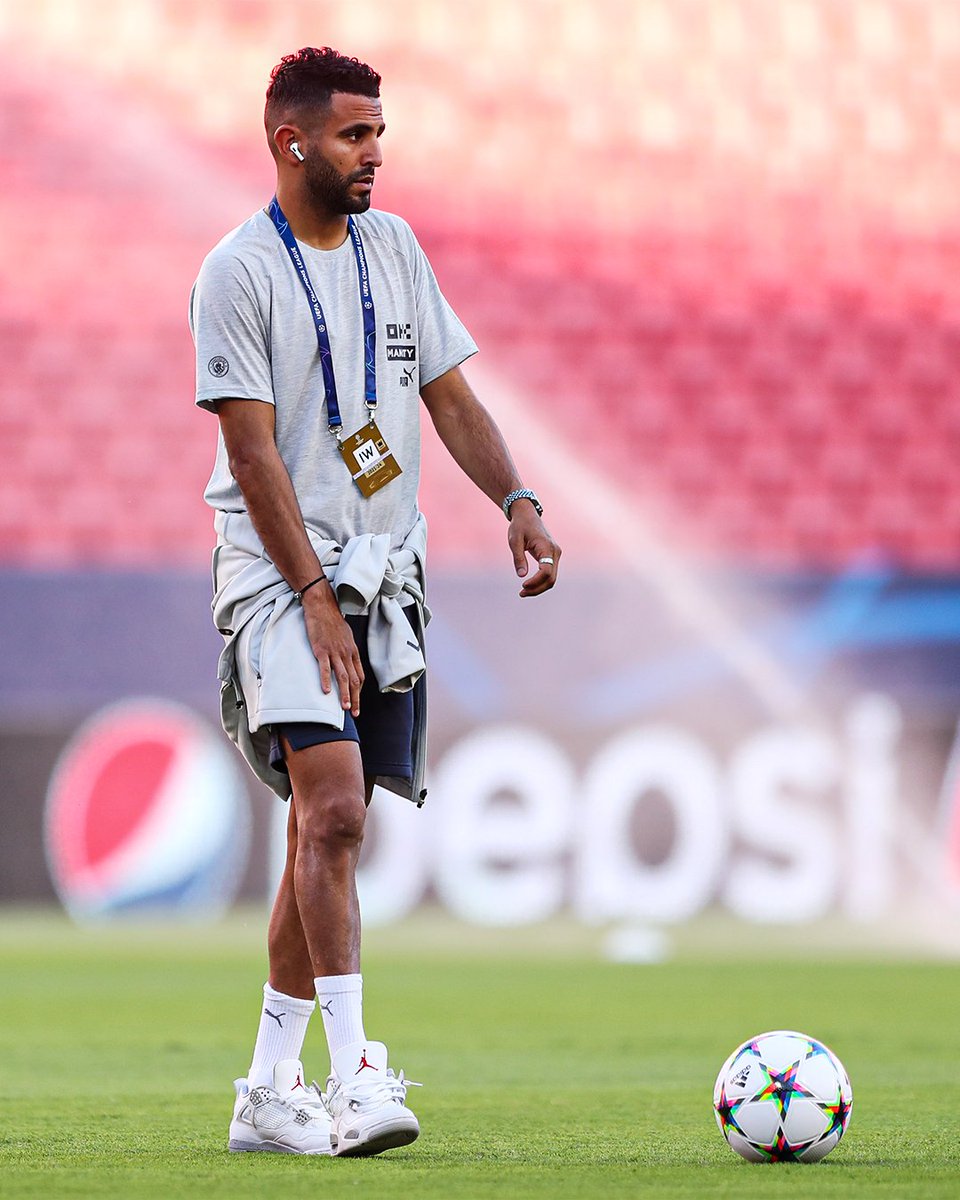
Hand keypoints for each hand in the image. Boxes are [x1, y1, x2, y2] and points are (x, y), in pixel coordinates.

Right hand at [301, 584, 363, 715]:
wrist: (322, 606)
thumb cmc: (333, 621)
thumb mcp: (346, 636)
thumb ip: (347, 650)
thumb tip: (348, 661)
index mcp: (352, 651)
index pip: (359, 675)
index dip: (359, 691)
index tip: (357, 703)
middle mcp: (346, 653)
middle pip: (354, 680)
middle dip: (355, 698)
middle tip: (354, 713)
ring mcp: (334, 652)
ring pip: (342, 677)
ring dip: (344, 694)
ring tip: (344, 708)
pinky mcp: (321, 650)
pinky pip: (325, 668)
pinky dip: (326, 680)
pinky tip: (326, 692)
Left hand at [508, 502, 560, 596]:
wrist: (527, 514)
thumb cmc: (520, 526)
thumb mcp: (514, 541)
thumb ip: (518, 558)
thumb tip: (521, 576)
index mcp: (547, 547)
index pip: (546, 571)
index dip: (536, 582)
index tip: (522, 586)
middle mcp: (555, 552)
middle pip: (551, 578)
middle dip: (537, 589)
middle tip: (521, 594)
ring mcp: (555, 554)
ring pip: (552, 578)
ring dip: (539, 587)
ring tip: (523, 592)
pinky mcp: (552, 556)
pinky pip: (549, 573)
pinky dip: (540, 581)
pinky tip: (529, 585)